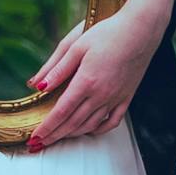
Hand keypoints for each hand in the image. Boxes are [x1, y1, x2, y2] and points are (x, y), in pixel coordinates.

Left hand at [25, 0, 175, 150]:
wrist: (141, 29)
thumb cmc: (108, 33)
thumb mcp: (77, 46)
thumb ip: (57, 68)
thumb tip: (37, 86)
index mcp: (85, 82)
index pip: (60, 113)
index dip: (46, 128)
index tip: (34, 139)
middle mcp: (101, 95)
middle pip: (72, 124)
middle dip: (53, 136)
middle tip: (39, 145)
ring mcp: (115, 98)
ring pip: (90, 125)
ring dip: (71, 134)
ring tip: (58, 138)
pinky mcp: (126, 97)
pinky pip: (111, 122)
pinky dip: (97, 130)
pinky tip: (89, 130)